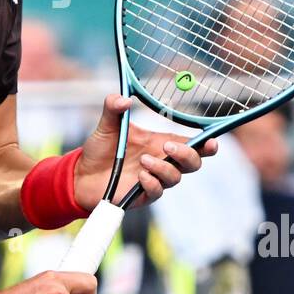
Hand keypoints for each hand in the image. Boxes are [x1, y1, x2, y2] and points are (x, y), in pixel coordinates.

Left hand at [73, 95, 216, 210]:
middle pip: (193, 163)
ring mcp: (154, 179)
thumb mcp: (106, 126)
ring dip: (164, 168)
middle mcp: (162, 162)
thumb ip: (113, 108)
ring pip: (176, 177)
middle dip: (188, 155)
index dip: (206, 143)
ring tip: (144, 161)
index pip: (191, 144)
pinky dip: (152, 183)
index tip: (212, 140)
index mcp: (159, 143)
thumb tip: (123, 98)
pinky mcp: (143, 195)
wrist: (81, 175)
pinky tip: (140, 176)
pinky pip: (158, 192)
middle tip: (167, 147)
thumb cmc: (99, 150)